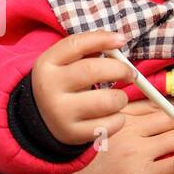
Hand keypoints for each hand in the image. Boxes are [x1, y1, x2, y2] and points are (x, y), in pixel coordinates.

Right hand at [32, 31, 133, 145]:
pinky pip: (110, 124)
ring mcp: (60, 113)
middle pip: (93, 70)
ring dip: (121, 98)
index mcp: (46, 64)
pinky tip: (110, 115)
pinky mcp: (73, 134)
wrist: (42, 119)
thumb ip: (88, 48)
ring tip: (117, 98)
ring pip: (107, 101)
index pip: (76, 44)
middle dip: (121, 69)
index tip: (122, 40)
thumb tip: (117, 40)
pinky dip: (118, 118)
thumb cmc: (64, 83)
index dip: (102, 39)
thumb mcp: (65, 62)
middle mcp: (49, 88)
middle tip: (131, 74)